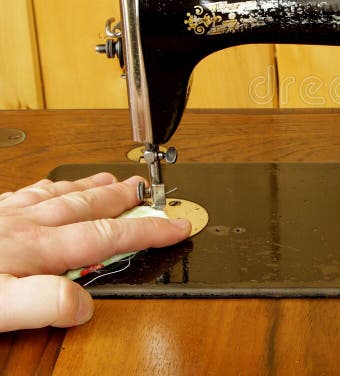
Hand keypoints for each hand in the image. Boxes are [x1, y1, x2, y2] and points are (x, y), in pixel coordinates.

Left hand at [0, 173, 190, 330]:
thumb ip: (45, 303)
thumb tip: (85, 305)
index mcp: (38, 248)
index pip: (108, 236)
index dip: (148, 231)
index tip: (178, 226)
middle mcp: (28, 225)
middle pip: (88, 205)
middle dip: (125, 198)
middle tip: (149, 190)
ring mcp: (8, 214)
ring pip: (61, 194)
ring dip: (92, 187)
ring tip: (112, 180)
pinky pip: (28, 191)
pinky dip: (49, 187)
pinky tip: (49, 187)